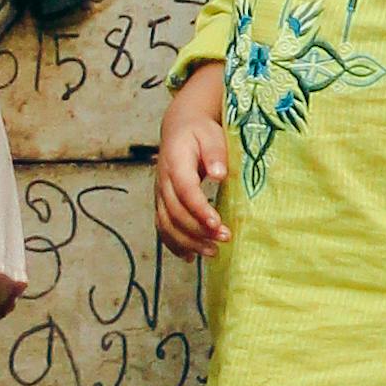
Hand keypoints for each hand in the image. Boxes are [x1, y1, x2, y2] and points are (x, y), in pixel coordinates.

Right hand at [154, 75, 230, 259]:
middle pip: (175, 212)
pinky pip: (162, 228)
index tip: (217, 224)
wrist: (179, 128)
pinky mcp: (162, 203)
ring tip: (212, 252)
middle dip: (198, 231)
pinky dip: (174, 244)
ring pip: (166, 224)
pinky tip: (190, 257)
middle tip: (224, 239)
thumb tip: (219, 174)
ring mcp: (160, 194)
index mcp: (175, 162)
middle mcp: (163, 181)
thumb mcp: (211, 134)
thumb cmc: (199, 132)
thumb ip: (215, 153)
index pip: (185, 190)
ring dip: (188, 242)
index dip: (199, 210)